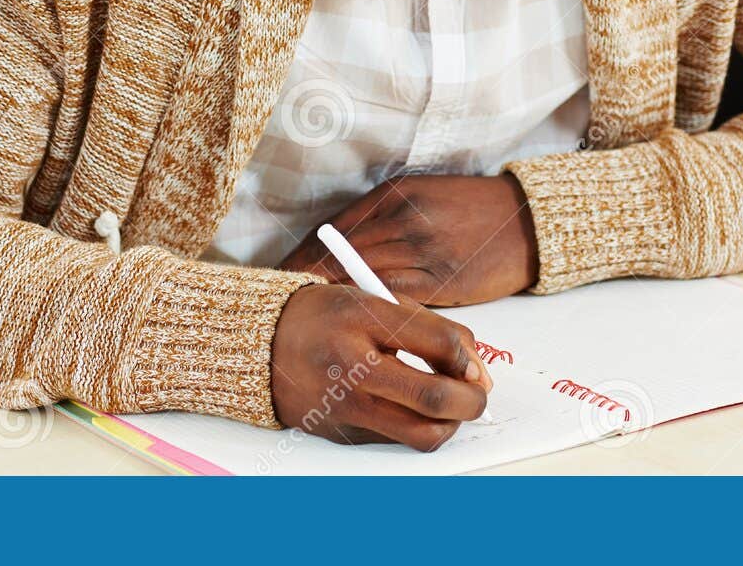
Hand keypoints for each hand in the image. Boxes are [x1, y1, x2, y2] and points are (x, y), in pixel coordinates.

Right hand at [270, 283, 491, 449]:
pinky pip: (396, 441)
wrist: (264, 345)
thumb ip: (430, 329)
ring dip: (450, 423)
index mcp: (361, 318)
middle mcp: (350, 366)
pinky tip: (408, 406)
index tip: (474, 365)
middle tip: (477, 394)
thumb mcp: (377, 300)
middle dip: (472, 401)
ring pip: (422, 435)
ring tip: (449, 405)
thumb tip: (476, 371)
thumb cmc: (328, 317)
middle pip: (434, 398)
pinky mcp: (341, 434)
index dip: (469, 358)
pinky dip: (414, 427)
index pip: (437, 342)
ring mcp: (344, 406)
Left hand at [279, 173, 538, 305]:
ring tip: (309, 322)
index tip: (281, 275)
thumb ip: (384, 217)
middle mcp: (404, 216)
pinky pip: (397, 299)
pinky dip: (372, 312)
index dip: (305, 255)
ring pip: (364, 278)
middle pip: (341, 254)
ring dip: (335, 301)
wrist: (528, 219)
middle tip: (282, 305)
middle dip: (309, 281)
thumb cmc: (474, 209)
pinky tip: (357, 327)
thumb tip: (342, 249)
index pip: (335, 228)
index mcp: (395, 193)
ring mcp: (423, 247)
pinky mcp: (443, 277)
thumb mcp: (424, 196)